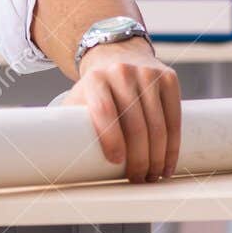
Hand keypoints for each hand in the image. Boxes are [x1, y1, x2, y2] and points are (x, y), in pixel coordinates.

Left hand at [63, 39, 180, 182]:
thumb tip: (56, 160)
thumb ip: (69, 123)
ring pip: (157, 124)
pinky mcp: (168, 77)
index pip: (104, 110)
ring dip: (158, 156)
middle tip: (139, 179)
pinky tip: (168, 161)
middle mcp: (122, 73)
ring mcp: (148, 73)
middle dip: (139, 158)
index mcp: (96, 79)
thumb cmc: (97, 88)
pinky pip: (174, 116)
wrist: (118, 54)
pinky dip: (174, 143)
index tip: (117, 162)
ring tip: (153, 176)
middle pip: (135, 123)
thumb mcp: (79, 98)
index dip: (111, 138)